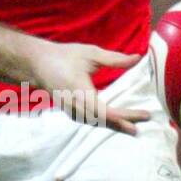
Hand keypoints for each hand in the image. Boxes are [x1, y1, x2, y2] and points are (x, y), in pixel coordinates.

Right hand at [28, 42, 150, 134]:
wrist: (37, 63)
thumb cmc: (64, 56)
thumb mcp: (90, 53)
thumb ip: (115, 59)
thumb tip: (137, 58)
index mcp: (82, 94)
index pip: (108, 112)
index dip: (127, 116)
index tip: (143, 115)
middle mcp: (76, 107)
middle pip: (104, 122)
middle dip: (123, 124)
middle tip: (141, 126)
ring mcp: (72, 111)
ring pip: (97, 123)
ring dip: (114, 125)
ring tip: (131, 127)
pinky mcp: (70, 111)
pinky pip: (90, 121)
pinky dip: (104, 122)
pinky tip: (114, 122)